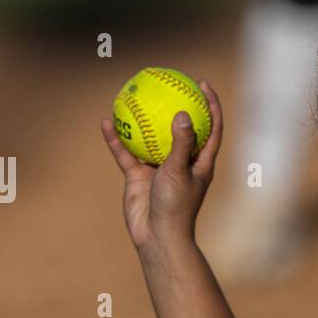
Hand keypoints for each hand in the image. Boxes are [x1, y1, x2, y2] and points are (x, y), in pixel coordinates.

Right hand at [100, 79, 223, 252]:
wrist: (157, 237)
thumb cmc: (176, 207)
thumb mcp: (180, 173)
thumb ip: (182, 144)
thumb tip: (183, 114)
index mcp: (201, 162)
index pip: (211, 127)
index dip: (210, 105)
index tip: (201, 84)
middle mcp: (181, 162)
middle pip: (180, 127)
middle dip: (176, 104)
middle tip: (167, 81)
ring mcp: (158, 168)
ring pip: (149, 136)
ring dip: (141, 118)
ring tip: (132, 94)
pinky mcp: (138, 176)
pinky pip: (125, 152)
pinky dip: (117, 138)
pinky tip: (106, 121)